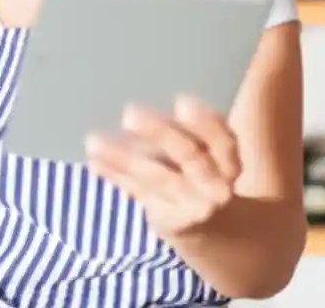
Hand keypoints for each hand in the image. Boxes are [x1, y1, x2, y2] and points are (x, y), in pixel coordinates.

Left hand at [85, 95, 241, 237]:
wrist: (212, 230)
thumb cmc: (201, 172)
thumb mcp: (209, 155)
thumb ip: (189, 133)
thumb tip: (142, 95)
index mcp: (230, 162)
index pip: (223, 141)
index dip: (204, 123)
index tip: (182, 102)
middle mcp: (216, 185)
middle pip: (189, 156)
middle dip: (159, 133)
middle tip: (128, 113)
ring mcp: (193, 206)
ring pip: (157, 177)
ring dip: (123, 158)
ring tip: (94, 141)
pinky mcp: (169, 220)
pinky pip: (139, 193)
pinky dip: (116, 177)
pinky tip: (95, 163)